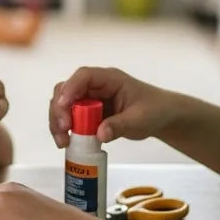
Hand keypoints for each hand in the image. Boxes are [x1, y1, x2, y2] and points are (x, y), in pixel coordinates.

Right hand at [49, 67, 175, 147]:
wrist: (161, 117)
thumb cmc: (154, 111)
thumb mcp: (140, 119)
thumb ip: (120, 125)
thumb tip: (99, 134)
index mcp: (109, 79)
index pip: (84, 76)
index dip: (70, 89)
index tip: (63, 107)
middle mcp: (95, 86)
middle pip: (66, 91)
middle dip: (59, 110)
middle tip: (63, 130)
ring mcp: (90, 100)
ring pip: (64, 105)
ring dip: (58, 122)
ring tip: (63, 142)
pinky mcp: (88, 113)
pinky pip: (70, 118)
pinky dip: (65, 130)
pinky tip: (67, 143)